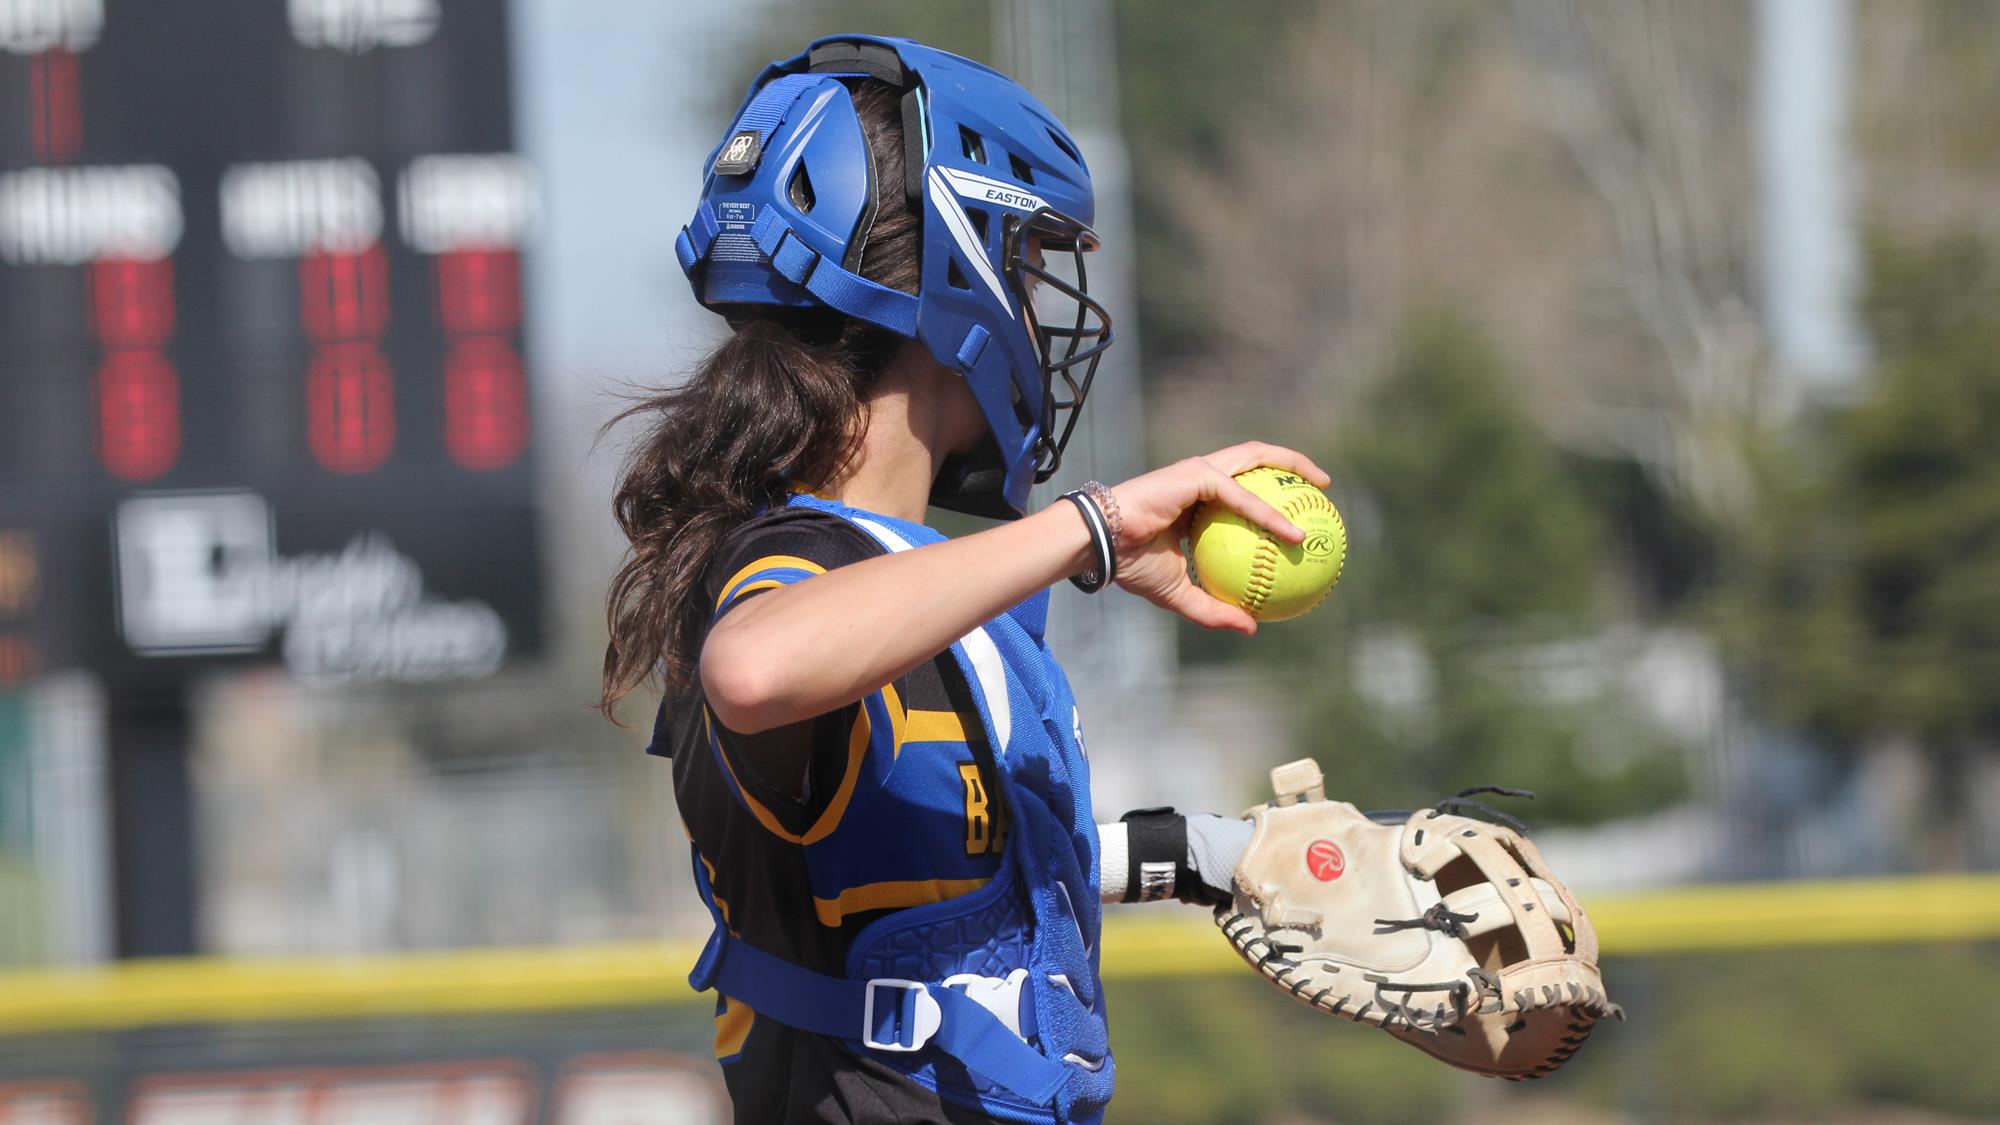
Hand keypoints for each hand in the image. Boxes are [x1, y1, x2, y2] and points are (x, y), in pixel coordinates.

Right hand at [1107, 442, 1329, 632]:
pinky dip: (1267, 512)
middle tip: (1323, 488)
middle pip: (1255, 461)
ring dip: (1291, 466)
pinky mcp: (1196, 474)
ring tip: (1322, 485)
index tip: (1301, 513)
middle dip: (1292, 466)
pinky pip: (1240, 496)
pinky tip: (1291, 531)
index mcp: (1198, 502)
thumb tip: (1253, 627)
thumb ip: (1215, 608)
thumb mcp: (1181, 594)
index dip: (1273, 495)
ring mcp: (1200, 472)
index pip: (1243, 489)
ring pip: (1254, 459)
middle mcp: (1202, 480)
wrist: (1103, 547)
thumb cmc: (1133, 566)